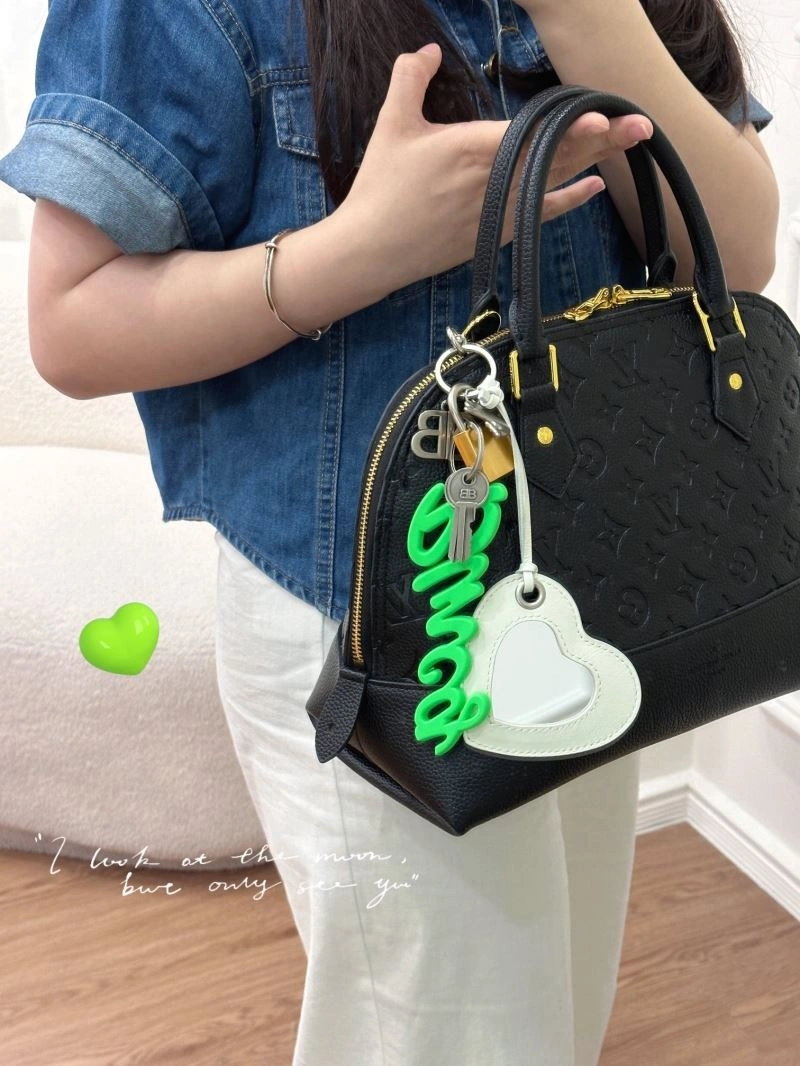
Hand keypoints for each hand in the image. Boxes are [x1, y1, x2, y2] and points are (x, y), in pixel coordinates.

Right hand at [340, 43, 652, 293]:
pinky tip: (595, 186)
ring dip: (594, 161)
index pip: (535, 133)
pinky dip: (570, 200)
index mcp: (473, 149)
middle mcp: (496, 181)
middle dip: (602, 139)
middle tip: (642, 124)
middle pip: (558, 155)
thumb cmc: (381, 189)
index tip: (605, 115)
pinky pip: (543, 213)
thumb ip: (411, 78)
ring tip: (630, 142)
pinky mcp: (497, 232)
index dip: (573, 125)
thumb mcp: (392, 125)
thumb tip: (431, 49)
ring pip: (556, 180)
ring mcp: (500, 210)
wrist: (372, 251)